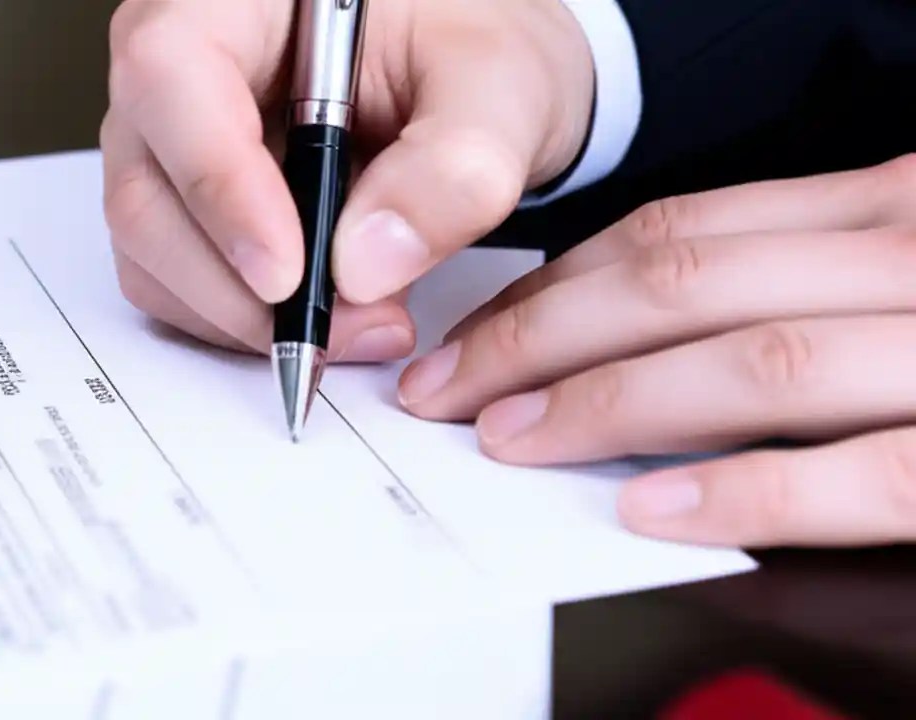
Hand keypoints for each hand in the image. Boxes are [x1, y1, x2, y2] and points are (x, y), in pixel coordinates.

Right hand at [101, 0, 594, 360]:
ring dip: (245, 316)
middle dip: (238, 287)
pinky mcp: (188, 202)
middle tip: (347, 326)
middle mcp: (180, 64)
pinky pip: (178, 279)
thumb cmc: (469, 49)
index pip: (170, 76)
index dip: (217, 184)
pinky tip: (329, 315)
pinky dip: (245, 320)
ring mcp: (172, 140)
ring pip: (154, 249)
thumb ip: (455, 165)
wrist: (471, 79)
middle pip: (146, 188)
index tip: (288, 275)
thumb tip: (367, 265)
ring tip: (362, 322)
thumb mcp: (497, 85)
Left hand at [397, 154, 915, 548]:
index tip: (471, 335)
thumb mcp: (894, 272)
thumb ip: (790, 286)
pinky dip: (741, 492)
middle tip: (446, 391)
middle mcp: (903, 257)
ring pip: (749, 365)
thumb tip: (632, 341)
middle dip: (536, 342)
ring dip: (605, 405)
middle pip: (681, 287)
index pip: (677, 236)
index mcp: (877, 211)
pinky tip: (649, 509)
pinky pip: (854, 476)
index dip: (551, 290)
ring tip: (507, 442)